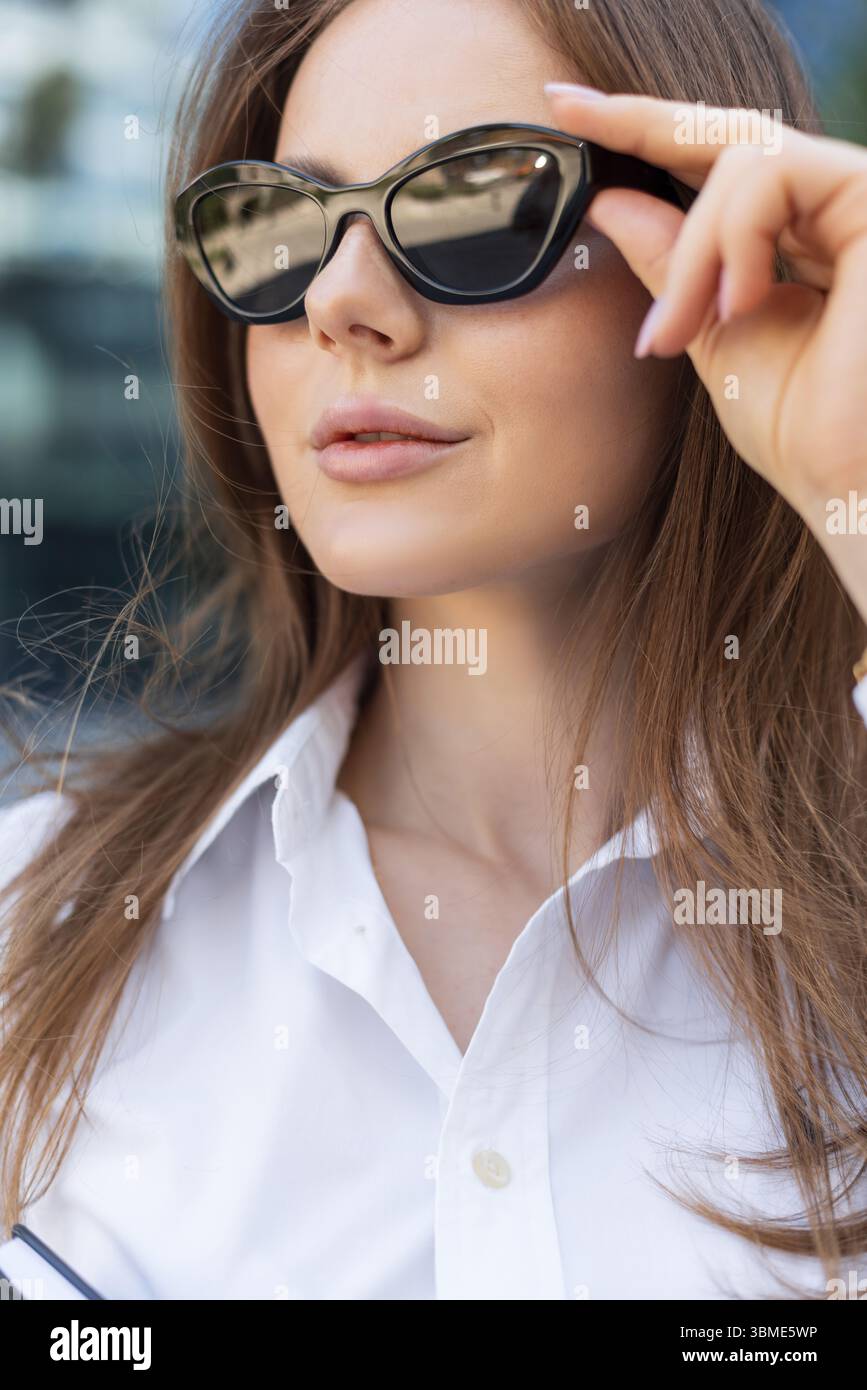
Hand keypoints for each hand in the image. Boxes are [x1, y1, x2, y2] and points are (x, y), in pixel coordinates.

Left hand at [544, 85, 866, 625]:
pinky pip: (770, 175)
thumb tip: (611, 202)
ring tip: (678, 332)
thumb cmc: (805, 434)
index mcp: (808, 237)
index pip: (722, 165)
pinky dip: (729, 240)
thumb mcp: (715, 339)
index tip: (570, 109)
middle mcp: (840, 208)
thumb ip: (674, 269)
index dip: (649, 129)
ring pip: (741, 162)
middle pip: (729, 139)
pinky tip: (733, 307)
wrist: (853, 489)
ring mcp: (861, 199)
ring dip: (690, 251)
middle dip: (642, 127)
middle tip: (568, 111)